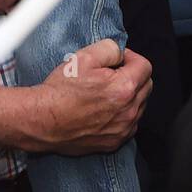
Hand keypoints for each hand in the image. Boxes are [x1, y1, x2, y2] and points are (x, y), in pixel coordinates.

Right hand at [32, 40, 151, 155]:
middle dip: (133, 75)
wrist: (44, 120)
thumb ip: (110, 48)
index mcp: (124, 88)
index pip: (145, 67)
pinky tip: (104, 108)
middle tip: (112, 73)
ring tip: (106, 91)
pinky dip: (123, 114)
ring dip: (130, 96)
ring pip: (140, 106)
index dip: (131, 57)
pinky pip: (130, 124)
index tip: (118, 59)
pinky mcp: (114, 142)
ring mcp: (122, 130)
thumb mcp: (84, 57)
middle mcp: (128, 112)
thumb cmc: (61, 90)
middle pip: (147, 86)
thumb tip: (120, 53)